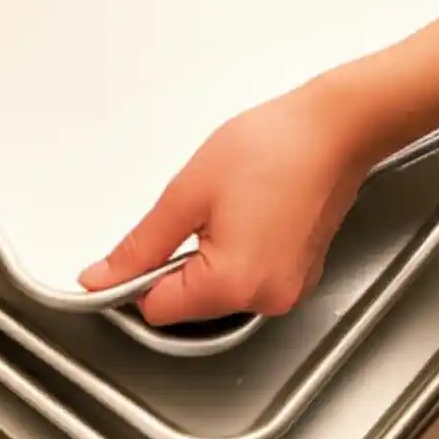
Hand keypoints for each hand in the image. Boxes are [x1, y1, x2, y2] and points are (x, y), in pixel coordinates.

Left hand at [78, 80, 378, 324]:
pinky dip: (238, 255)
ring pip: (218, 292)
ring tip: (231, 209)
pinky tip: (250, 216)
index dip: (139, 276)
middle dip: (179, 264)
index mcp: (234, 284)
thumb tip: (102, 278)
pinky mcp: (301, 278)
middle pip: (189, 305)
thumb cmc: (274, 148)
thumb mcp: (187, 193)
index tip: (146, 243)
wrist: (336, 129)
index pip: (156, 309)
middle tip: (197, 213)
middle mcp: (267, 300)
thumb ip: (139, 246)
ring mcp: (289, 292)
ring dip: (209, 258)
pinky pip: (248, 280)